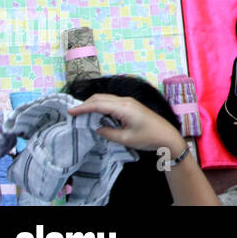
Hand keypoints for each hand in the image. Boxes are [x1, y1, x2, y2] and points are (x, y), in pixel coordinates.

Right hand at [67, 94, 185, 155]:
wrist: (167, 136)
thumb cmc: (148, 137)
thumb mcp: (126, 139)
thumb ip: (109, 133)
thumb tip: (98, 128)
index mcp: (124, 107)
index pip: (99, 104)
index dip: (83, 107)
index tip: (69, 111)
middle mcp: (126, 101)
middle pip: (101, 98)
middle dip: (85, 103)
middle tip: (72, 112)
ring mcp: (129, 102)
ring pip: (106, 99)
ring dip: (93, 104)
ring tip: (80, 113)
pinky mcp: (131, 106)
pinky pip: (112, 103)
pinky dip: (101, 106)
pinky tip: (95, 113)